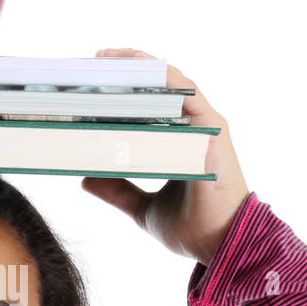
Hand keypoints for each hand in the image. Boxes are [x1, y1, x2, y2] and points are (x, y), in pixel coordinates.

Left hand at [81, 49, 250, 265]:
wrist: (221, 247)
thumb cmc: (194, 228)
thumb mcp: (144, 208)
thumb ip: (118, 191)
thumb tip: (85, 179)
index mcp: (180, 142)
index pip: (149, 106)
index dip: (121, 90)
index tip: (86, 84)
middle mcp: (194, 128)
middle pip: (156, 90)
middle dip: (122, 73)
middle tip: (85, 67)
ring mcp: (204, 126)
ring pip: (169, 83)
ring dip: (137, 66)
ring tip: (102, 58)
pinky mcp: (211, 129)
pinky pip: (186, 92)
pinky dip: (163, 76)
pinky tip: (137, 65)